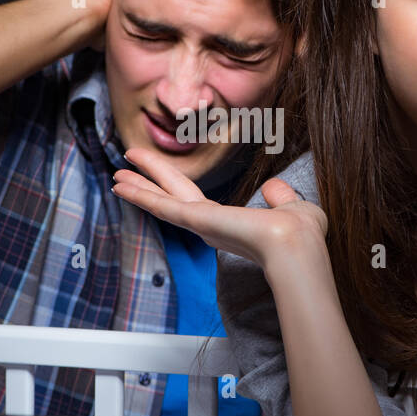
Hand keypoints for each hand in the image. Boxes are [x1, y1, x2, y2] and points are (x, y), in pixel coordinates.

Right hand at [111, 147, 327, 269]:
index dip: (175, 189)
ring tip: (116, 175)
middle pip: (171, 198)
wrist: (296, 246)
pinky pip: (161, 205)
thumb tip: (273, 188)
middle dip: (149, 183)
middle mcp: (210, 226)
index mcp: (228, 224)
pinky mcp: (195, 220)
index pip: (194, 202)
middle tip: (125, 168)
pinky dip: (140, 194)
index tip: (161, 179)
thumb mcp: (291, 208)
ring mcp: (200, 224)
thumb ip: (280, 197)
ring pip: (161, 202)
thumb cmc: (300, 236)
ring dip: (138, 187)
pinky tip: (121, 184)